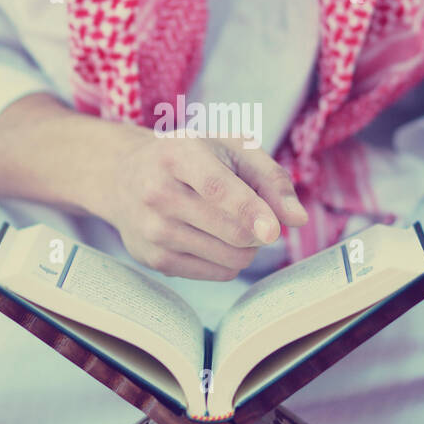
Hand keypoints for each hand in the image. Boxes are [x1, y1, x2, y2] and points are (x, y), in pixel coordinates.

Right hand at [105, 125, 308, 279]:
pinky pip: (216, 274)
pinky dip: (230, 261)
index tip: (273, 231)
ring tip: (233, 224)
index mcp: (178, 154)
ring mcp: (152, 230)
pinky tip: (214, 238)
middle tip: (259, 215)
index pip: (216, 188)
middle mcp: (158, 193)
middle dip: (260, 229)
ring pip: (228, 257)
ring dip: (248, 246)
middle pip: (230, 231)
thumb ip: (271, 178)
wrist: (126, 178)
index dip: (249, 210)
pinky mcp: (152, 259)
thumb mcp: (232, 149)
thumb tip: (297, 219)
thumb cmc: (192, 158)